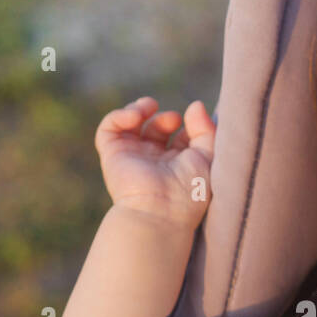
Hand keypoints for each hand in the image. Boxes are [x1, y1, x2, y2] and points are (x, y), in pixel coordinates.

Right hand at [94, 96, 215, 225]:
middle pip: (156, 130)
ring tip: (149, 106)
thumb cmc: (189, 191)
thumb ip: (206, 130)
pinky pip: (108, 129)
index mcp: (179, 166)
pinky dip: (119, 115)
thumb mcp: (208, 157)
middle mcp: (155, 163)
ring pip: (130, 126)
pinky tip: (135, 116)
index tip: (194, 120)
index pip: (181, 137)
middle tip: (173, 120)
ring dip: (139, 109)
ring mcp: (133, 158)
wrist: (160, 212)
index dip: (189, 125)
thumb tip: (196, 105)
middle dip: (164, 118)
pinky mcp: (113, 155)